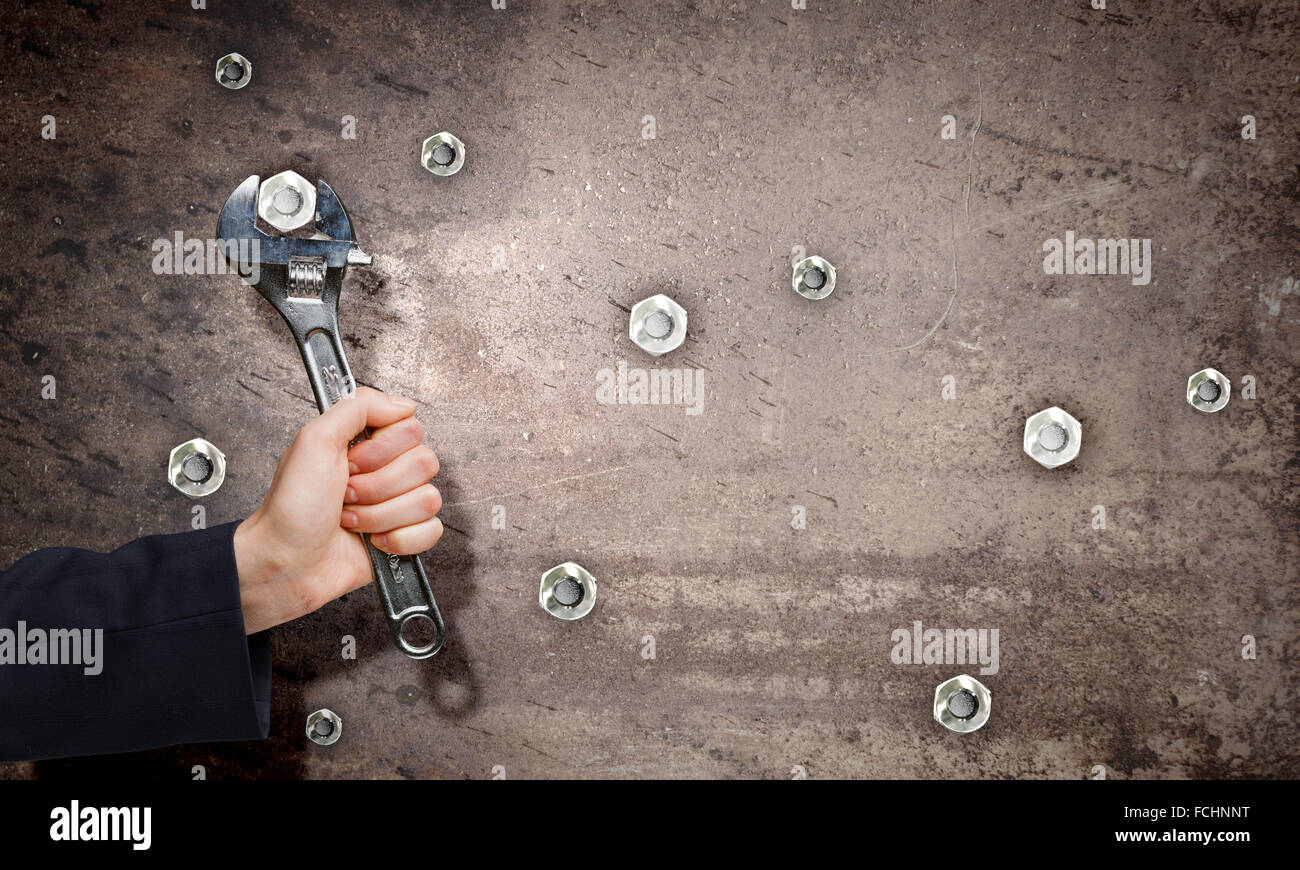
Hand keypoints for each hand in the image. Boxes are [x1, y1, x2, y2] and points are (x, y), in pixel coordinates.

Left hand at [233, 387, 443, 634]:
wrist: (284, 562)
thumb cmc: (291, 507)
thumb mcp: (314, 439)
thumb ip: (359, 407)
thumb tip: (403, 404)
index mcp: (367, 443)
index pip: (412, 430)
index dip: (381, 450)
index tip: (349, 463)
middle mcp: (386, 471)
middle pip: (424, 463)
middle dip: (378, 485)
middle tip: (345, 494)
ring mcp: (397, 506)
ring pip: (428, 499)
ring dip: (381, 515)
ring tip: (351, 519)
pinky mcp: (404, 538)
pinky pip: (432, 531)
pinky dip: (400, 540)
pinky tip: (372, 541)